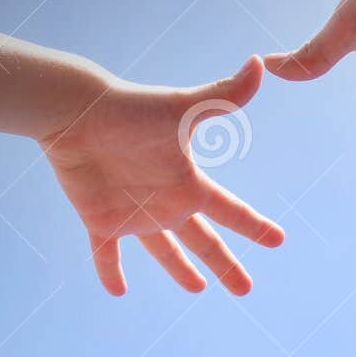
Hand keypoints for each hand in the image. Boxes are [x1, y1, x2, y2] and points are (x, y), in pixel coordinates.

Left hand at [40, 57, 284, 294]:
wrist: (76, 113)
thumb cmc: (130, 110)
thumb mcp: (182, 108)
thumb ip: (222, 95)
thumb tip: (260, 64)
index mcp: (188, 184)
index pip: (230, 211)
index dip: (254, 227)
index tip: (279, 240)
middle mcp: (166, 202)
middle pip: (203, 242)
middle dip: (226, 265)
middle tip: (246, 289)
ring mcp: (134, 214)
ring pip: (163, 251)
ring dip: (180, 270)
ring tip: (197, 289)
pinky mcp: (100, 220)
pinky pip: (106, 253)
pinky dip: (109, 272)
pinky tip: (117, 292)